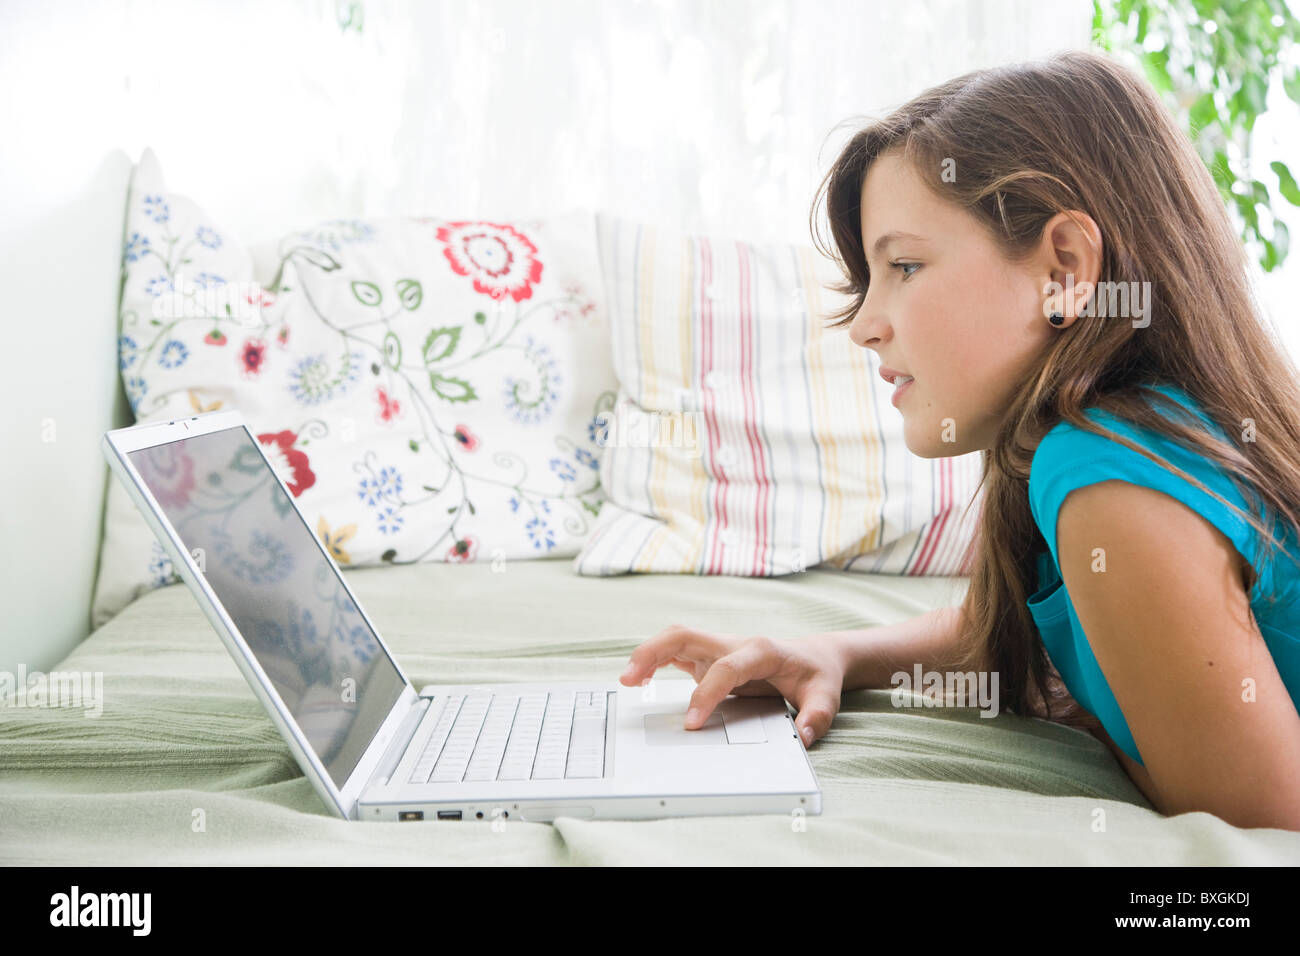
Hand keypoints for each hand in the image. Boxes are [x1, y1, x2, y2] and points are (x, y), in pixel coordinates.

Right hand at [619, 624, 845, 747]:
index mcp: (761, 650)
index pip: (726, 667)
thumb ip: (816, 716)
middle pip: (685, 634)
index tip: (692, 723)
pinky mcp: (710, 657)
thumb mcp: (827, 696)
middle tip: (630, 679)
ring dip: (647, 654)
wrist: (815, 656)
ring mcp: (719, 648)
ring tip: (626, 680)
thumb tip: (801, 736)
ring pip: (675, 638)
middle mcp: (734, 643)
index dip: (706, 693)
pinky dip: (655, 661)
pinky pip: (676, 652)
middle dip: (654, 653)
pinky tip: (640, 679)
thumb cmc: (817, 674)